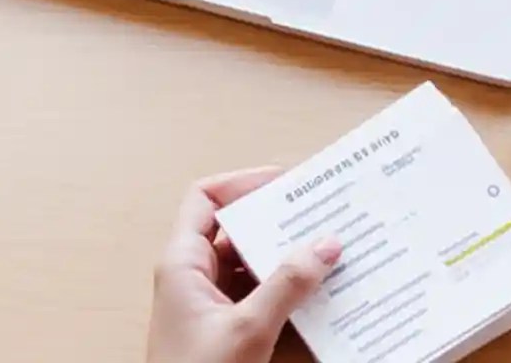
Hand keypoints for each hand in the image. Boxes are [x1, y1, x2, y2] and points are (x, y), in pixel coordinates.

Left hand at [146, 168, 342, 362]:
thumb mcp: (248, 329)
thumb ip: (288, 284)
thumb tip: (325, 244)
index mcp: (182, 263)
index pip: (206, 198)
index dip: (243, 182)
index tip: (287, 182)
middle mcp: (192, 277)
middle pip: (235, 228)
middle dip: (278, 219)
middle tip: (320, 211)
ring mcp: (208, 303)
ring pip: (250, 262)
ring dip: (287, 255)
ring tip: (328, 247)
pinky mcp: (225, 327)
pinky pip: (258, 292)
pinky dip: (286, 286)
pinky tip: (318, 288)